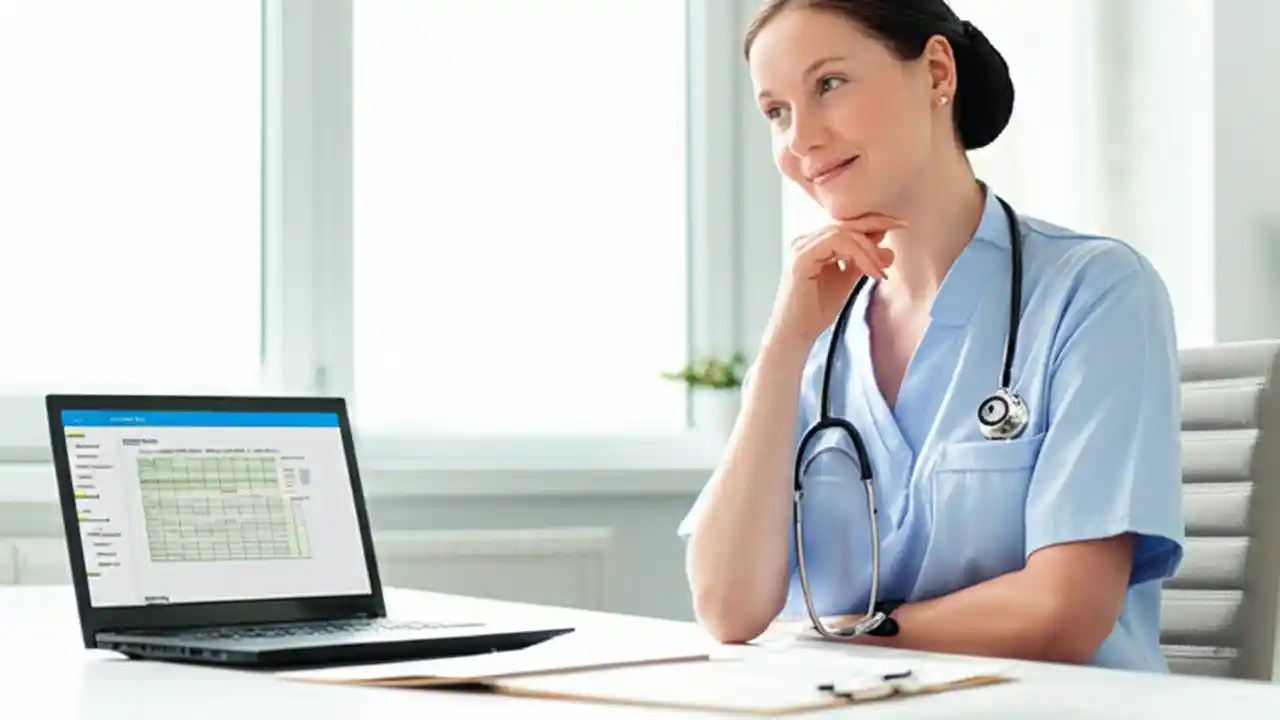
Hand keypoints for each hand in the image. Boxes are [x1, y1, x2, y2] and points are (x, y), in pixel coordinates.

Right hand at [765, 214, 903, 347]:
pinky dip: (859, 254)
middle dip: (876, 225)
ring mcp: (802, 247)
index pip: (847, 226)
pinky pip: (837, 243)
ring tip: (881, 269)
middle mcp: (806, 241)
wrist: (796, 334)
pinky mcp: (803, 257)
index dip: (874, 222)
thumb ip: (862, 264)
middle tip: (900, 227)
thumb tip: (887, 250)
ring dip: (869, 248)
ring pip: (844, 232)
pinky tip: (871, 271)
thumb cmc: (815, 312)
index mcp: (815, 244)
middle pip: (846, 224)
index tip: (899, 224)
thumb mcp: (846, 281)